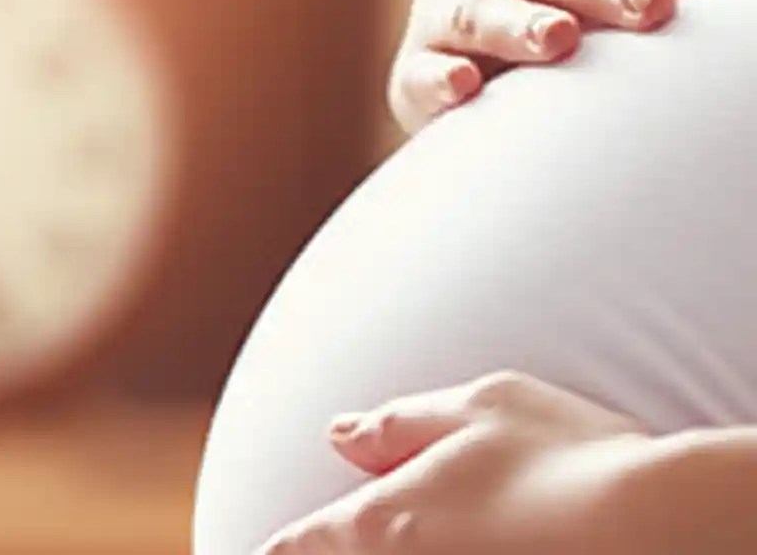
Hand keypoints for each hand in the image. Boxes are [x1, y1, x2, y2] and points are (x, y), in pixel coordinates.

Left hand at [258, 371, 650, 554]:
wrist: (668, 532)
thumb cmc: (574, 461)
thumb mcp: (482, 408)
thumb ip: (397, 425)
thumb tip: (338, 433)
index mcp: (378, 524)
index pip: (290, 549)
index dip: (285, 547)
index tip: (282, 545)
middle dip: (335, 551)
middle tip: (347, 536)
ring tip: (443, 532)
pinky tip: (487, 546)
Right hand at [390, 0, 756, 133]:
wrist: (472, 78)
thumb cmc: (553, 12)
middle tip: (654, 8)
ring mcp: (440, 6)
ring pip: (481, 6)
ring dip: (519, 24)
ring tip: (561, 41)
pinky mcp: (413, 69)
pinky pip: (423, 70)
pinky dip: (442, 77)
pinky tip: (465, 85)